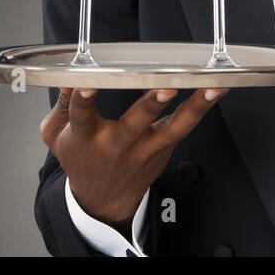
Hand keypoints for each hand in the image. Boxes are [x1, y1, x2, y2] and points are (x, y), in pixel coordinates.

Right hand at [40, 86, 227, 227]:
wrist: (103, 199)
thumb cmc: (80, 158)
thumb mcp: (56, 134)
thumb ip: (62, 104)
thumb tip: (68, 75)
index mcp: (86, 137)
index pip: (82, 116)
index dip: (83, 100)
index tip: (86, 83)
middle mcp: (117, 145)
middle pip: (134, 125)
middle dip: (149, 106)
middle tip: (165, 88)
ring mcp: (144, 149)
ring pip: (172, 128)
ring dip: (193, 107)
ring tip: (211, 87)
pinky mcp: (163, 148)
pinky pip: (185, 127)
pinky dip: (202, 107)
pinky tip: (218, 88)